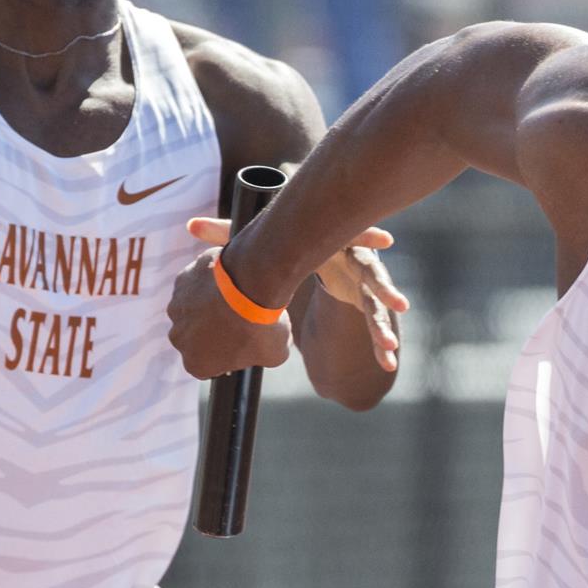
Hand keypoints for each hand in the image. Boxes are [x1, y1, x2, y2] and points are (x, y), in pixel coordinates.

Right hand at [165, 245, 294, 379]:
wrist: (251, 284)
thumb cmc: (261, 324)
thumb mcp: (275, 353)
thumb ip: (264, 357)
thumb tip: (267, 349)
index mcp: (196, 364)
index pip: (208, 366)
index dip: (226, 356)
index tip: (240, 344)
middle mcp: (179, 339)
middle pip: (195, 338)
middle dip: (212, 331)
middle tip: (238, 319)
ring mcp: (177, 308)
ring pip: (192, 310)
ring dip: (207, 306)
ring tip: (234, 297)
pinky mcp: (181, 282)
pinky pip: (193, 285)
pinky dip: (207, 283)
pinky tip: (228, 280)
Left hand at [187, 219, 409, 371]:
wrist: (327, 264)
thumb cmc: (293, 249)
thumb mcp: (264, 244)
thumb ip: (232, 236)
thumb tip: (189, 226)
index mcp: (331, 242)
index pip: (351, 239)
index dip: (368, 238)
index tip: (388, 241)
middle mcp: (353, 262)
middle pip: (371, 273)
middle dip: (384, 286)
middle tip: (398, 302)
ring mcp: (363, 286)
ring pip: (375, 307)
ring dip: (383, 326)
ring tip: (391, 346)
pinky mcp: (366, 307)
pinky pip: (375, 327)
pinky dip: (382, 345)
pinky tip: (389, 361)